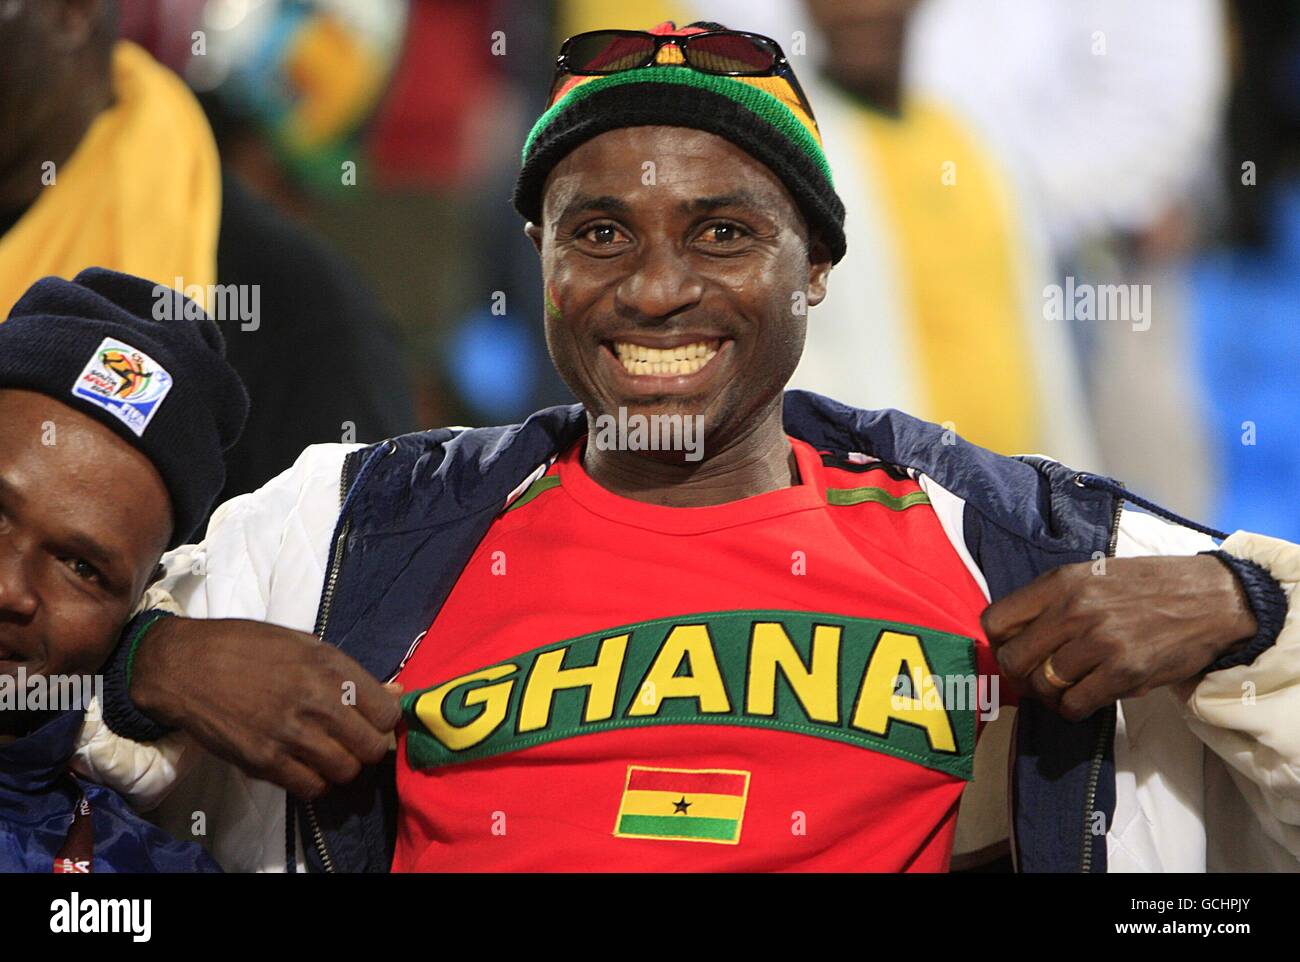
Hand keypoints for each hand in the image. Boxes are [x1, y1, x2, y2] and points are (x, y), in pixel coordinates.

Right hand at [130, 617, 401, 797]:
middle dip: (369, 746)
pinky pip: (311, 787)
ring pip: (346, 771)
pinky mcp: (264, 761)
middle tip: (355, 740)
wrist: (186, 666)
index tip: (373, 718)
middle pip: (371, 747)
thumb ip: (350, 672)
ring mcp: (290, 736)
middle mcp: (315, 703)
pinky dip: (316, 782)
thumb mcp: (305, 644)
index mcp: (329, 668)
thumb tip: (395, 692)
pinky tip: (307, 766)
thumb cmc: (246, 646)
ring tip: (331, 753)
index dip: (384, 719)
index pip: (387, 712)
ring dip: (344, 766)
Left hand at [982, 556, 1256, 720]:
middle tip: (1035, 679)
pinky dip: (1072, 708)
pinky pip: (1074, 704)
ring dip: (1049, 695)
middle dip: (1019, 676)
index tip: (1012, 651)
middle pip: (1013, 659)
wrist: (1212, 599)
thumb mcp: (1091, 576)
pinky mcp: (1124, 672)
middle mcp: (1074, 609)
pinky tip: (1085, 698)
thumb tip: (1012, 637)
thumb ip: (1051, 601)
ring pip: (1042, 686)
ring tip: (1065, 689)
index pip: (996, 621)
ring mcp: (1099, 642)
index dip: (998, 643)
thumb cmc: (1147, 588)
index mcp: (1061, 582)